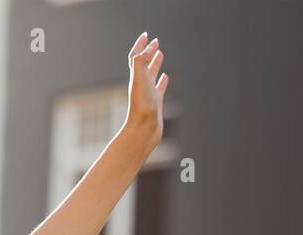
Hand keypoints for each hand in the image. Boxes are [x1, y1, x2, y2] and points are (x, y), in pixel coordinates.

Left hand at [125, 32, 167, 147]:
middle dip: (148, 51)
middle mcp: (141, 85)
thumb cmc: (141, 107)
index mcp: (136, 78)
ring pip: (152, 75)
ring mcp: (149, 94)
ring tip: (160, 54)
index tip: (146, 35)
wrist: (143, 131)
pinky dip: (162, 81)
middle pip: (144, 64)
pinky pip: (159, 89)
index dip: (140, 46)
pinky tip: (166, 77)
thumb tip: (146, 48)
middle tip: (155, 41)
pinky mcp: (156, 104)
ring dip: (155, 63)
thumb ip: (140, 62)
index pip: (136, 57)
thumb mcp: (139, 80)